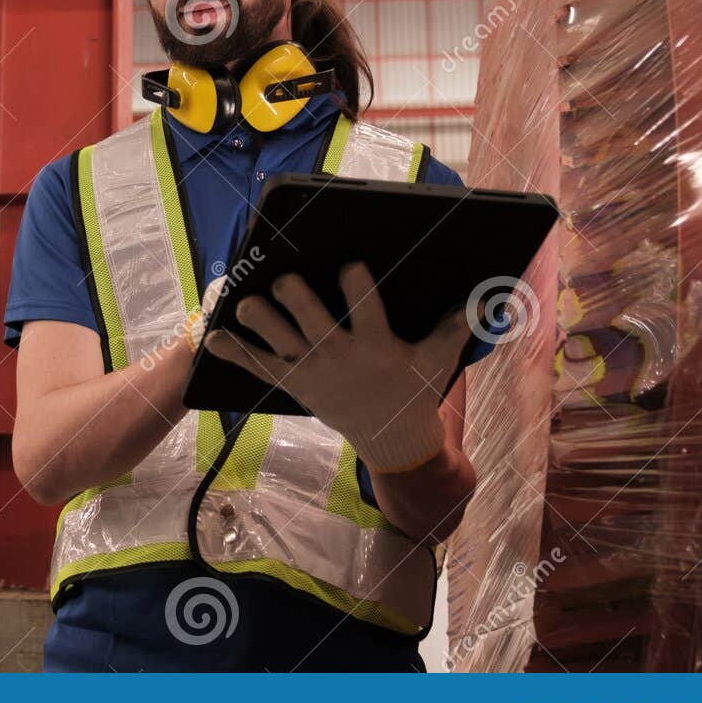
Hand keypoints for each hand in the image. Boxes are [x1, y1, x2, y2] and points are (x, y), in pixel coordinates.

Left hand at [203, 262, 468, 472]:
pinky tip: (212, 339)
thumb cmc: (414, 387)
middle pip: (311, 324)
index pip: (367, 312)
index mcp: (376, 345)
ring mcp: (312, 371)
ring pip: (278, 343)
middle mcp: (339, 357)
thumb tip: (489, 295)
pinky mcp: (293, 383)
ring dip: (260, 323)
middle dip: (297, 301)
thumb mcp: (438, 357)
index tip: (350, 264)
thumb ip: (457, 325)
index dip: (357, 288)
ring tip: (245, 303)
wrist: (391, 439)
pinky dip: (235, 354)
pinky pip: (259, 369)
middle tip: (284, 279)